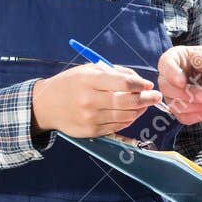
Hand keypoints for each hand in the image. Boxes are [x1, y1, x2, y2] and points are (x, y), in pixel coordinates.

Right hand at [31, 64, 162, 138]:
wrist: (46, 105)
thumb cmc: (70, 83)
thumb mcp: (88, 70)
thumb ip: (114, 72)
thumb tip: (139, 81)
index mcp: (89, 81)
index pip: (122, 83)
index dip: (139, 85)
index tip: (148, 84)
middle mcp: (90, 100)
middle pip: (127, 102)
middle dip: (146, 99)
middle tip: (156, 96)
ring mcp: (90, 118)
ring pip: (125, 117)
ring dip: (139, 111)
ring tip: (144, 105)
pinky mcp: (91, 131)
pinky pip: (117, 127)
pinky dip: (128, 120)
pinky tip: (132, 114)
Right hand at [158, 45, 201, 124]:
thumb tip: (199, 59)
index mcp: (178, 58)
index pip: (165, 63)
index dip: (171, 73)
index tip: (182, 82)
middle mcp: (171, 76)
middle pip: (165, 87)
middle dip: (186, 93)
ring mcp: (174, 95)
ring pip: (174, 105)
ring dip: (196, 106)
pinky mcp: (181, 110)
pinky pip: (183, 117)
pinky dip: (199, 115)